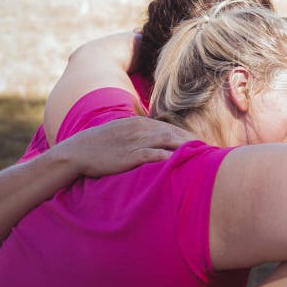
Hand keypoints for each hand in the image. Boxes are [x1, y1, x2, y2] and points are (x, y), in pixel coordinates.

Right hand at [51, 117, 194, 177]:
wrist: (77, 151)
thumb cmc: (100, 145)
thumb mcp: (122, 134)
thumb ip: (139, 136)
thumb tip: (154, 143)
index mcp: (139, 124)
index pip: (170, 129)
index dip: (186, 137)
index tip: (202, 144)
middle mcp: (140, 130)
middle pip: (173, 134)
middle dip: (192, 142)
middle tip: (210, 150)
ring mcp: (135, 142)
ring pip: (167, 142)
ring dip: (186, 148)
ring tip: (202, 155)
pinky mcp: (130, 155)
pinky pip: (153, 155)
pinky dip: (168, 157)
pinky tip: (181, 162)